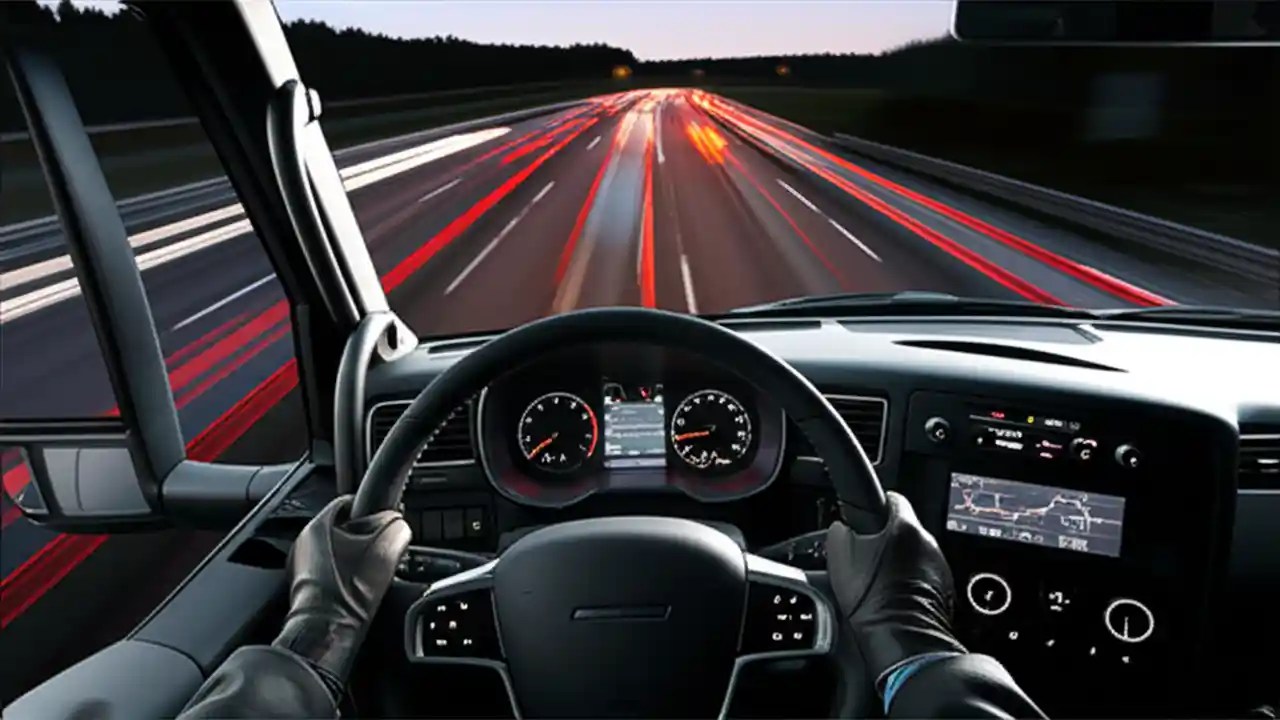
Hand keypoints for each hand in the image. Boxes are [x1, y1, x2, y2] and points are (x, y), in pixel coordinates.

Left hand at [273, 495, 410, 689]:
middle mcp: (304, 542)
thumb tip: (399, 525)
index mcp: (318, 525)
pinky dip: (346, 574)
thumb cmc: (350, 591)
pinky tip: (359, 586)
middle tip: (382, 549)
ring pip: (338, 549)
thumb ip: (396, 526)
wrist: (328, 632)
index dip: (373, 512)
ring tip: (372, 571)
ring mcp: (301, 565)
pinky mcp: (304, 586)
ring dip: (355, 556)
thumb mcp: (386, 549)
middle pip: (344, 527)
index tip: (387, 525)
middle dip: (365, 536)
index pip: (350, 502)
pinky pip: (332, 570)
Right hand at [825, 492, 965, 688]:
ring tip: (880, 581)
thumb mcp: (840, 556)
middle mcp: (929, 542)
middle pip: (905, 529)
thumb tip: (843, 528)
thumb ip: (842, 532)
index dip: (876, 506)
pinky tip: (894, 596)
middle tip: (867, 557)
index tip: (867, 518)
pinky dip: (912, 582)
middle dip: (887, 539)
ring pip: (916, 554)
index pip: (892, 498)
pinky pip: (925, 576)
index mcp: (905, 526)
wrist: (901, 640)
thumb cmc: (873, 599)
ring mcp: (940, 567)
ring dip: (901, 561)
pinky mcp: (946, 589)